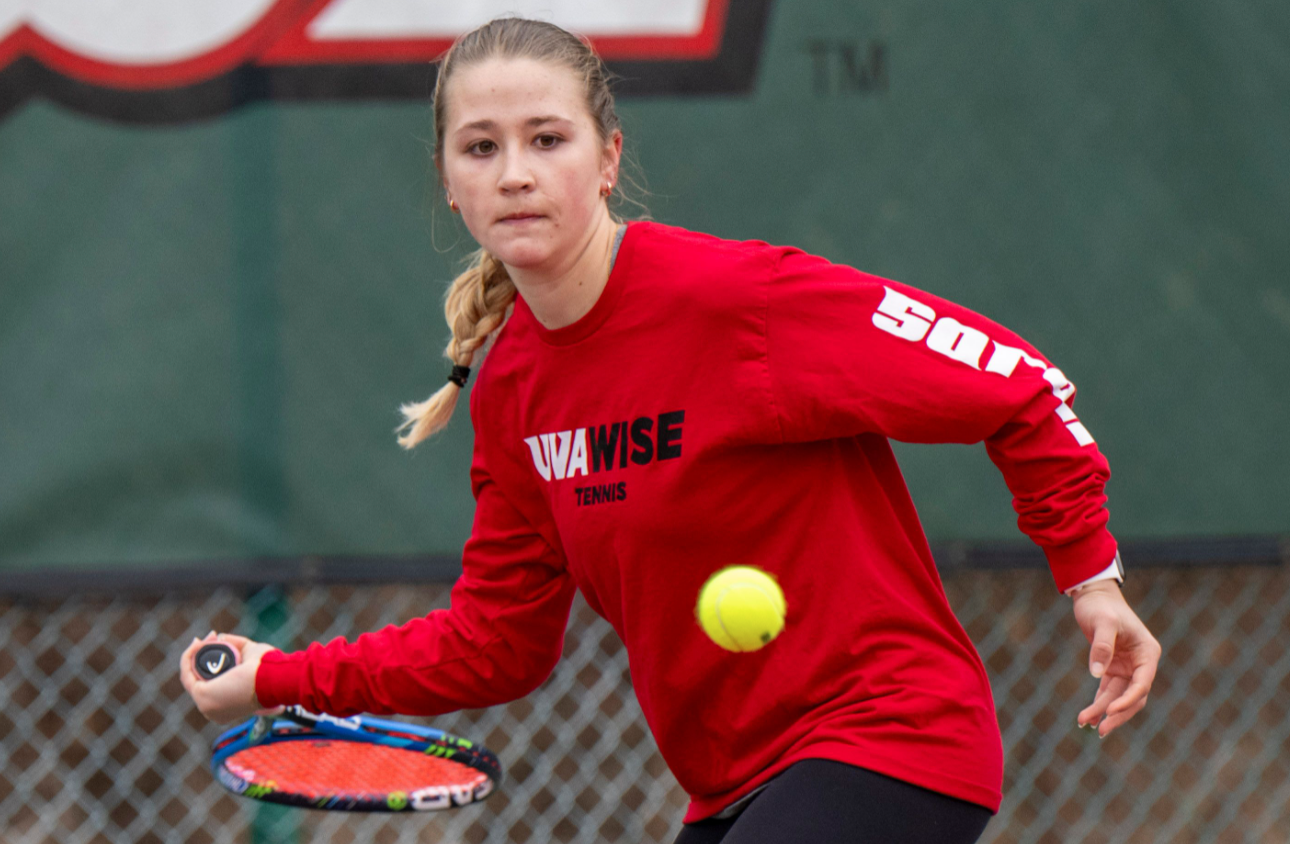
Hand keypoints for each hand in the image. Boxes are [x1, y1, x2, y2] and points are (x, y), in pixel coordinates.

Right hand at [179, 631, 280, 723]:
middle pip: (199, 678)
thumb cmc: (269, 669)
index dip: (208, 661)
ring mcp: (207, 705)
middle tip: (211, 635)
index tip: (214, 639)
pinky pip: (186, 675)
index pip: (209, 683)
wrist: (273, 677)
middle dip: (202, 654)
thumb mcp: (249, 653)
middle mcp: (214, 710)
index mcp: (227, 706)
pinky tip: (196, 643)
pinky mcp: (202, 697)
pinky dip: (188, 657)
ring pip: (191, 675)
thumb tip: (219, 637)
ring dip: (194, 653)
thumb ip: (235, 644)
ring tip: (207, 637)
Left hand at [1071, 581, 1160, 737]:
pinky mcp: (1113, 669)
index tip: (1110, 710)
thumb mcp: (1102, 622)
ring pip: (1118, 697)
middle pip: (1133, 697)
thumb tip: (1097, 675)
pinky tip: (1088, 717)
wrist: (1093, 596)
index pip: (1142, 683)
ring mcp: (1127, 668)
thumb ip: (1101, 647)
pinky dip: (1099, 704)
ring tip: (1084, 723)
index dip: (1127, 700)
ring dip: (1103, 711)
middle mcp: (1141, 664)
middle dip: (1116, 713)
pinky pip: (1108, 692)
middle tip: (1100, 729)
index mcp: (1147, 653)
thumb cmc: (1101, 606)